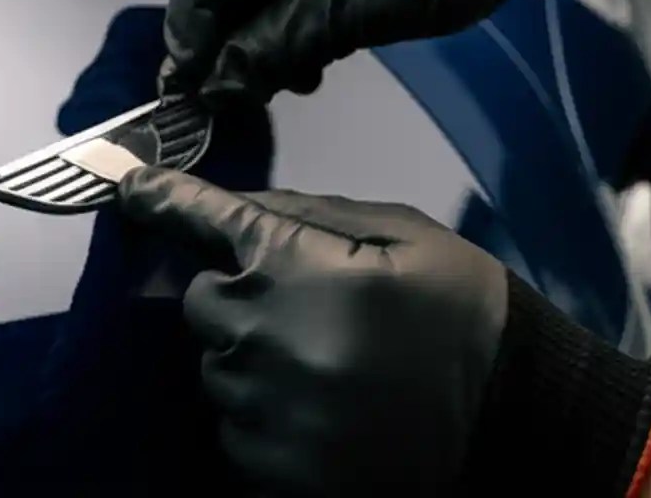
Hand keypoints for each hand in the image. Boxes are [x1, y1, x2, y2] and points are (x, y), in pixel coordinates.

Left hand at [118, 166, 506, 494]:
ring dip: (251, 358)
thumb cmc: (462, 315)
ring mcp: (262, 405)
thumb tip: (241, 203)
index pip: (199, 217)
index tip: (131, 187)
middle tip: (301, 308)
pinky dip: (263, 414)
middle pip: (200, 300)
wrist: (518, 419)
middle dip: (236, 295)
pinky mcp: (270, 464)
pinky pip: (232, 427)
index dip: (160, 196)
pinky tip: (324, 410)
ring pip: (214, 366)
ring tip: (326, 367)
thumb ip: (312, 212)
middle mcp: (261, 333)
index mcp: (294, 264)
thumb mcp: (403, 235)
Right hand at [156, 0, 493, 105]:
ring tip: (277, 79)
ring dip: (246, 27)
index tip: (189, 82)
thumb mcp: (350, 9)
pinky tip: (302, 57)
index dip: (189, 21)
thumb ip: (270, 49)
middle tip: (219, 83)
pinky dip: (275, 14)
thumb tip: (210, 93)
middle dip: (212, 23)